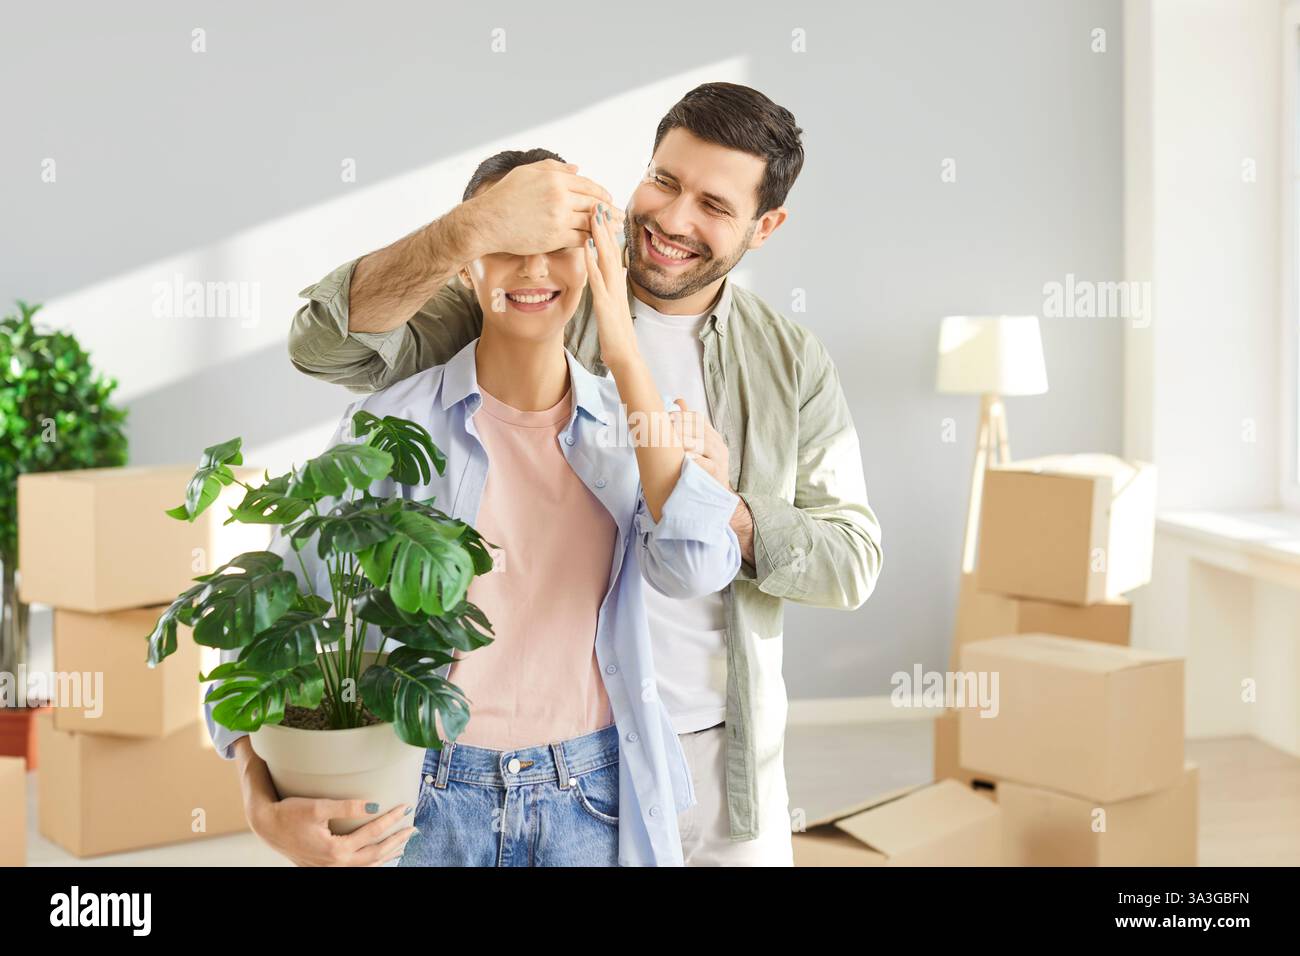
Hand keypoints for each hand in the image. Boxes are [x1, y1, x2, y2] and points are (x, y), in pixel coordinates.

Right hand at [238, 740, 415, 866]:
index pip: (371, 833)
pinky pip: (355, 868)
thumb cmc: (289, 813)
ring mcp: (329, 868)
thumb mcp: (318, 806)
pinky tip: (379, 855)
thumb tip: (375, 805)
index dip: (390, 820)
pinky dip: (371, 862)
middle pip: (374, 856)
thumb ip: (347, 807)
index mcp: (335, 850)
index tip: (404, 807)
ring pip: (366, 866)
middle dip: (396, 841)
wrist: (266, 826)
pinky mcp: (324, 866)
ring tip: (403, 843)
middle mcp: (334, 864)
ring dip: (386, 854)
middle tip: (413, 828)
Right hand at [470, 159, 621, 256]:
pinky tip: (599, 241)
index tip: (609, 199)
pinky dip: (592, 240)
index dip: (602, 193)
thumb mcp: (527, 172)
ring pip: (590, 222)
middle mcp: (559, 196)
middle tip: (619, 216)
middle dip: (609, 210)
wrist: (487, 222)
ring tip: (614, 230)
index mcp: (555, 178)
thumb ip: (554, 168)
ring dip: (605, 227)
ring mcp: (558, 218)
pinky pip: (581, 238)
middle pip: (594, 203)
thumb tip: (577, 168)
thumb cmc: (504, 196)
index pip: (588, 185)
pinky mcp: (555, 238)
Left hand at [584, 202, 637, 369]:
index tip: (601, 213)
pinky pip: (597, 278)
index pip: (613, 254)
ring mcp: (612, 293)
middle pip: (611, 249)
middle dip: (604, 226)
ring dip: (599, 235)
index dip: (607, 233)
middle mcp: (617, 285)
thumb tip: (616, 273)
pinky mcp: (605, 304)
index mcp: (618, 285)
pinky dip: (592, 260)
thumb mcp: (615, 308)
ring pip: (606, 258)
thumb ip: (614, 289)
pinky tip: (585, 245)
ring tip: (593, 214)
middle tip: (597, 202)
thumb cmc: (618, 336)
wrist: (626, 356)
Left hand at [670, 399, 729, 487]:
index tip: (665, 417)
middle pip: (699, 429)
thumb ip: (688, 424)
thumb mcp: (695, 446)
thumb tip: (679, 400)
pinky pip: (705, 463)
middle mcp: (719, 445)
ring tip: (669, 440)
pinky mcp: (717, 473)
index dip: (681, 416)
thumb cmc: (700, 469)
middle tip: (663, 426)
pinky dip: (693, 459)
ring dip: (684, 440)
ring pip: (702, 444)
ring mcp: (720, 459)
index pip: (698, 418)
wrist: (713, 496)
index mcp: (713, 436)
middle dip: (680, 426)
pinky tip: (682, 458)